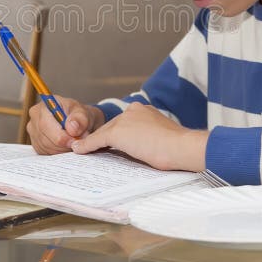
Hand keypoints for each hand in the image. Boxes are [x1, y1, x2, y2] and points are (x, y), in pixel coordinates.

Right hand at [27, 95, 104, 154]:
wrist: (77, 122)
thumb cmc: (78, 115)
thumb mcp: (83, 113)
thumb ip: (80, 119)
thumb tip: (72, 128)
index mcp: (43, 107)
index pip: (46, 125)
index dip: (61, 136)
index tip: (75, 140)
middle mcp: (34, 119)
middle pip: (45, 139)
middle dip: (63, 144)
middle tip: (77, 142)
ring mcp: (33, 133)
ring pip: (46, 148)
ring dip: (62, 149)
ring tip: (73, 142)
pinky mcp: (36, 144)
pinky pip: (46, 153)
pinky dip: (58, 153)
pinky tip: (66, 146)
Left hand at [71, 102, 207, 171]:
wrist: (182, 147)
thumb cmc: (178, 148)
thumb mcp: (161, 139)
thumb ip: (148, 139)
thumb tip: (141, 148)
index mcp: (145, 110)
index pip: (124, 123)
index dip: (117, 135)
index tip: (109, 145)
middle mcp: (133, 110)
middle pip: (112, 127)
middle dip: (103, 138)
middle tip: (93, 149)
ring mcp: (125, 120)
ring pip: (104, 133)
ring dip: (93, 143)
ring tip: (84, 150)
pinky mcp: (117, 132)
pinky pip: (97, 140)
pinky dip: (87, 146)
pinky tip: (80, 151)